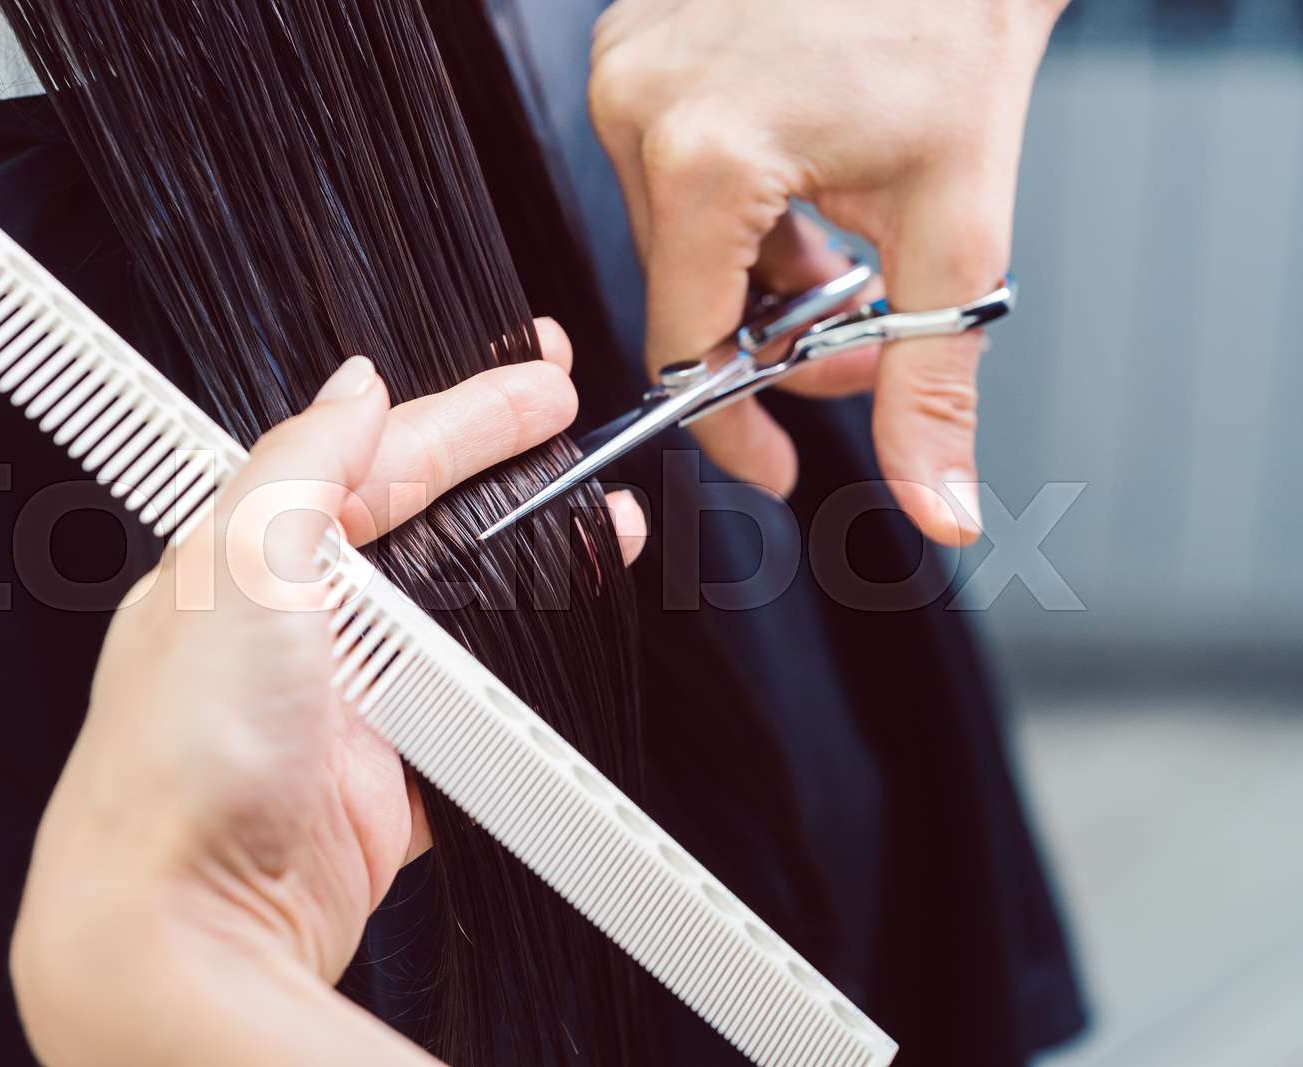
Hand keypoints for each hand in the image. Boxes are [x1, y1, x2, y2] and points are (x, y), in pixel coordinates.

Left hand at [10, 325, 646, 1065]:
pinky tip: (553, 654)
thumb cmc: (183, 757)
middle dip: (506, 480)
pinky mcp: (379, 786)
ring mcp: (340, 708)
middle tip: (574, 435)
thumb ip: (300, 462)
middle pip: (424, 530)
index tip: (538, 389)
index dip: (462, 419)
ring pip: (458, 618)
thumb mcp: (236, 565)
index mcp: (245, 559)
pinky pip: (467, 723)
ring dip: (530, 578)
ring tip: (598, 541)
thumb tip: (353, 385)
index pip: (372, 463)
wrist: (186, 928)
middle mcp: (290, 627)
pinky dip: (516, 690)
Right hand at [590, 0, 1064, 543]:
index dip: (733, 425)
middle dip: (769, 334)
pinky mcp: (629, 46)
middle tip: (852, 324)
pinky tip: (800, 174)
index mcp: (707, 158)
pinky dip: (730, 201)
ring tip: (837, 233)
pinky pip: (662, 168)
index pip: (686, 348)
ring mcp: (625, 68)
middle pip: (681, 294)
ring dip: (753, 267)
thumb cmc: (957, 25)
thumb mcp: (956, 228)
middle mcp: (640, 107)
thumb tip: (939, 510)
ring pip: (672, 236)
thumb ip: (933, 385)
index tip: (773, 461)